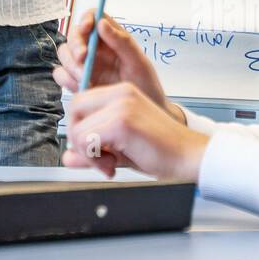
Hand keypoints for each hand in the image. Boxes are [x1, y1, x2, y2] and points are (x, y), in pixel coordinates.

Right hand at [53, 12, 181, 119]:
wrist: (141, 117)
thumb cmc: (147, 87)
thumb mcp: (139, 63)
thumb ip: (122, 42)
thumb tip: (102, 23)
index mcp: (111, 38)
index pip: (92, 17)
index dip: (86, 19)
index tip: (86, 29)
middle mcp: (96, 49)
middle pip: (74, 35)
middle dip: (75, 45)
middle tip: (83, 58)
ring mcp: (85, 65)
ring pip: (64, 54)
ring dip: (70, 64)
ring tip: (85, 79)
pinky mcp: (77, 81)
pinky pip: (61, 74)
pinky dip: (67, 80)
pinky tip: (82, 88)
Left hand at [62, 82, 208, 181]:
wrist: (190, 157)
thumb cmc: (164, 151)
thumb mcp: (121, 150)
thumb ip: (92, 151)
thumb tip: (67, 158)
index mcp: (121, 93)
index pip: (79, 104)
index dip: (81, 130)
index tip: (98, 149)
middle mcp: (121, 93)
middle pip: (74, 111)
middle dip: (80, 140)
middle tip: (101, 157)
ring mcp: (121, 105)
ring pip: (77, 129)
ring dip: (88, 154)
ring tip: (111, 163)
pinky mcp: (122, 122)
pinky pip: (87, 141)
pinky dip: (95, 160)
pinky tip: (114, 165)